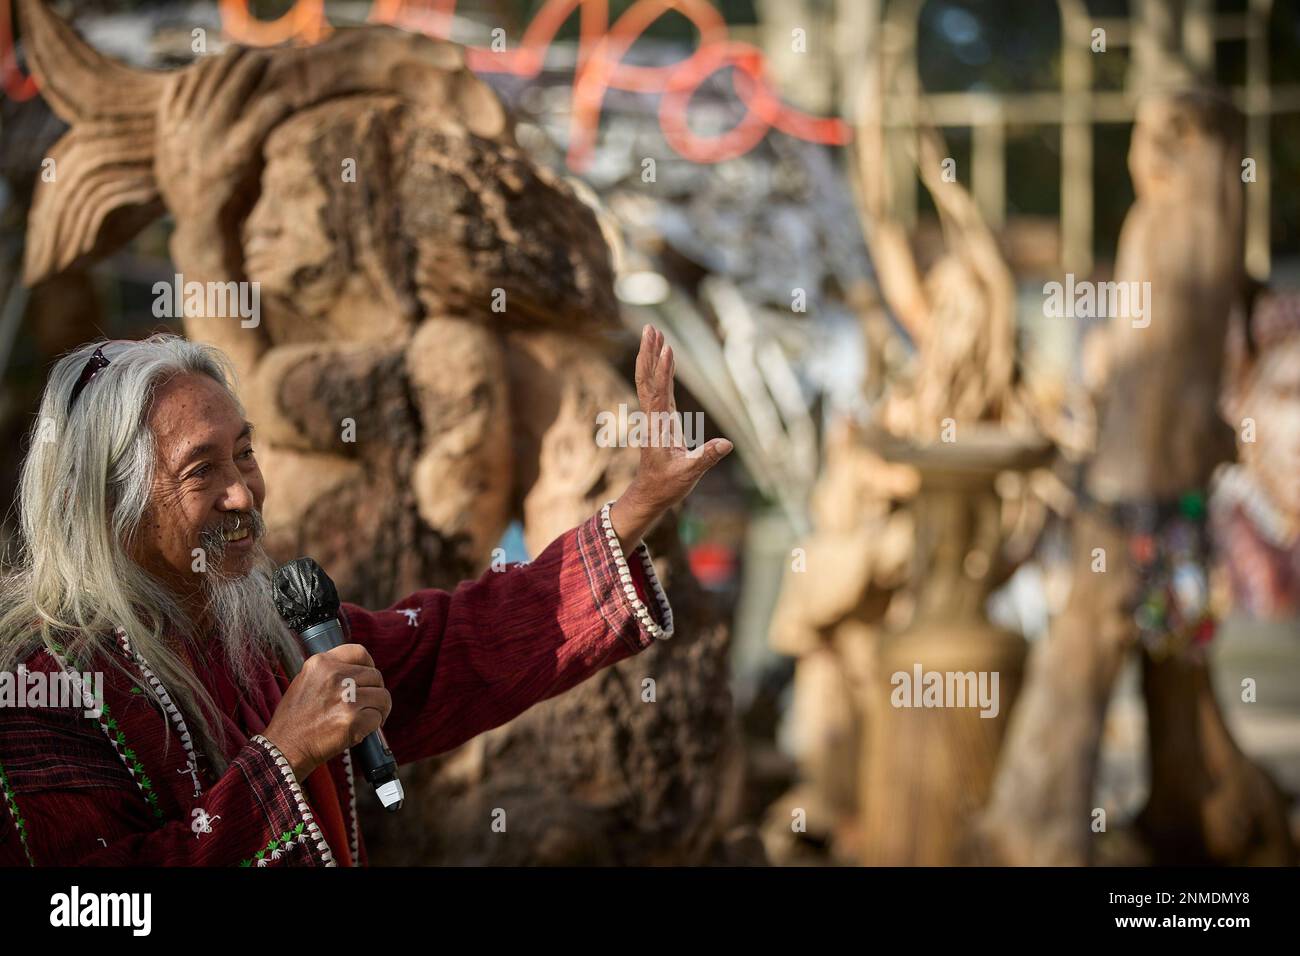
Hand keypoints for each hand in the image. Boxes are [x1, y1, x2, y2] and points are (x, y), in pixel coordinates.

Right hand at [262, 644, 390, 781]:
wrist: (285, 748)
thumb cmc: (294, 719)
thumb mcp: (305, 681)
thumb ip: (330, 672)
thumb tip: (359, 672)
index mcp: (321, 663)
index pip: (359, 652)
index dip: (369, 665)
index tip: (367, 679)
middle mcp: (335, 676)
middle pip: (375, 675)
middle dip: (375, 691)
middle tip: (367, 705)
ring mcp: (345, 697)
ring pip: (382, 696)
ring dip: (379, 709)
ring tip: (367, 718)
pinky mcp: (352, 719)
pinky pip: (377, 717)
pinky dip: (374, 725)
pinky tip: (362, 730)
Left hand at [608, 325, 732, 551]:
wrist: (651, 493)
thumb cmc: (668, 484)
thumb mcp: (689, 473)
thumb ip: (706, 457)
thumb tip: (726, 444)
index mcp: (658, 425)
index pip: (659, 392)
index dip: (663, 370)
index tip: (667, 348)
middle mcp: (652, 415)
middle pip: (647, 377)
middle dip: (649, 352)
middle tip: (651, 328)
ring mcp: (655, 414)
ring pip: (648, 379)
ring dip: (650, 355)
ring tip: (654, 332)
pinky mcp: (660, 417)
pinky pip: (657, 387)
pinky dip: (659, 369)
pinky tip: (664, 355)